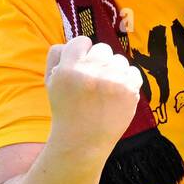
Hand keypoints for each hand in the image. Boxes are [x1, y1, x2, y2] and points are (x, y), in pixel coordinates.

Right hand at [44, 37, 143, 155]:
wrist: (83, 142)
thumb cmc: (67, 110)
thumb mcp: (51, 83)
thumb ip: (56, 56)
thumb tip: (71, 41)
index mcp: (68, 69)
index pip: (81, 41)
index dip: (81, 53)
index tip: (81, 67)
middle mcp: (90, 72)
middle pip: (102, 48)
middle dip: (98, 62)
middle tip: (93, 83)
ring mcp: (112, 81)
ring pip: (119, 60)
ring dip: (113, 72)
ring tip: (104, 92)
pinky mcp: (129, 91)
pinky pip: (133, 72)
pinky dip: (127, 82)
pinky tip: (116, 96)